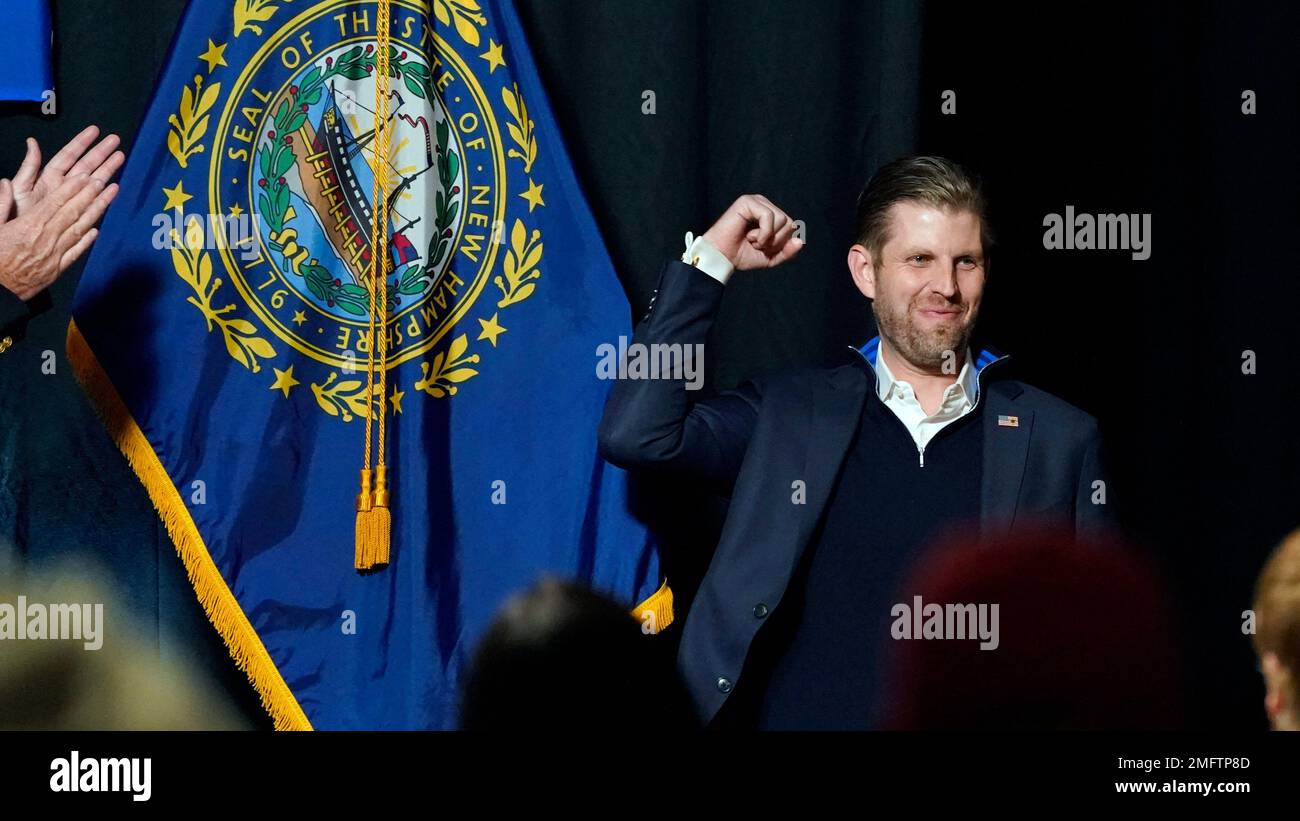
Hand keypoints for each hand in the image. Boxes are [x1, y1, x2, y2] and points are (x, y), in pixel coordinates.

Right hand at [0, 172, 117, 300]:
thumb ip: (0, 204)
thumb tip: (6, 183)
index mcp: (28, 226)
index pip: (55, 203)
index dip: (72, 188)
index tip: (85, 177)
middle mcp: (46, 239)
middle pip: (72, 213)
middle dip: (89, 195)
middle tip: (102, 181)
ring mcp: (54, 254)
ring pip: (79, 229)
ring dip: (95, 212)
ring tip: (107, 199)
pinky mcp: (57, 269)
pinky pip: (76, 252)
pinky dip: (87, 240)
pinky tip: (96, 230)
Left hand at [9, 125, 123, 217]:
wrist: (20, 246)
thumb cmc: (16, 215)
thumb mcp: (19, 188)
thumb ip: (28, 167)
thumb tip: (32, 142)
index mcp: (48, 178)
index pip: (68, 156)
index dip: (81, 143)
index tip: (95, 131)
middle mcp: (63, 188)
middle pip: (85, 166)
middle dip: (101, 152)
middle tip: (116, 140)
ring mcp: (72, 202)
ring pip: (93, 182)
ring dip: (107, 169)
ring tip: (121, 156)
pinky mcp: (78, 217)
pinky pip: (93, 205)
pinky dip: (104, 197)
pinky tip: (115, 188)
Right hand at [701, 193, 803, 270]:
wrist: (722, 258)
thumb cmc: (741, 255)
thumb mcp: (770, 257)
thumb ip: (787, 252)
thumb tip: (800, 241)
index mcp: (771, 215)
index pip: (791, 227)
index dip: (781, 243)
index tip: (763, 248)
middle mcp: (765, 205)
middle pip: (789, 223)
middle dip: (776, 241)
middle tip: (757, 245)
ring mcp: (756, 201)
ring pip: (782, 219)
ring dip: (768, 238)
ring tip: (752, 240)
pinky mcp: (747, 202)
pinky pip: (769, 216)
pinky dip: (763, 233)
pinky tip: (749, 236)